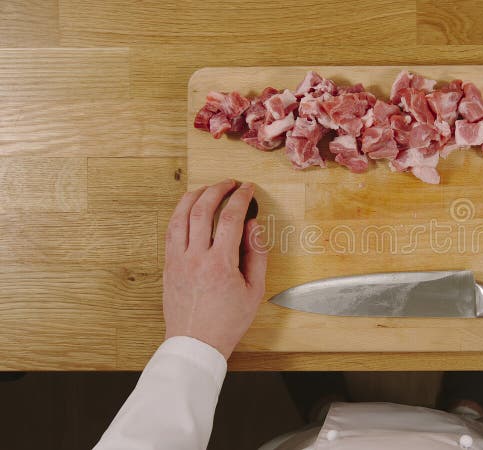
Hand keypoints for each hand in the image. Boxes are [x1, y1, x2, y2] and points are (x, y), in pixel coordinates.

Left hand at [163, 179, 266, 358]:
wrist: (196, 343)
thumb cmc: (227, 321)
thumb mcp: (255, 290)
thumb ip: (257, 254)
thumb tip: (253, 225)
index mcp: (220, 264)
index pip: (230, 218)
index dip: (241, 198)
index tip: (248, 189)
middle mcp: (195, 257)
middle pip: (203, 209)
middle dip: (218, 189)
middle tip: (230, 183)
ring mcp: (178, 260)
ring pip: (181, 215)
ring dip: (195, 196)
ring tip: (207, 188)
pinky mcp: (168, 265)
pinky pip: (171, 230)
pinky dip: (180, 213)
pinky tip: (189, 208)